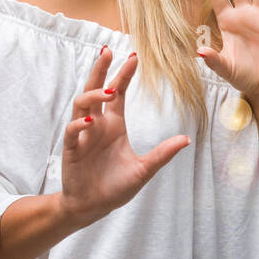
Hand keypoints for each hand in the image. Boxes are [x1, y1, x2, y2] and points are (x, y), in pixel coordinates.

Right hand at [58, 48, 190, 227]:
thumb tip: (186, 139)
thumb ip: (162, 154)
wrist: (93, 207)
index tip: (134, 55)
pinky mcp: (71, 149)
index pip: (117, 92)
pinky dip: (78, 123)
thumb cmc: (115, 187)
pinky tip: (89, 121)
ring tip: (107, 92)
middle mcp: (97, 124)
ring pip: (81, 104)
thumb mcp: (143, 170)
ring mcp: (82, 134)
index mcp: (114, 124)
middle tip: (107, 51)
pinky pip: (71, 130)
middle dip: (100, 70)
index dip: (124, 74)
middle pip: (95, 89)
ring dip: (92, 95)